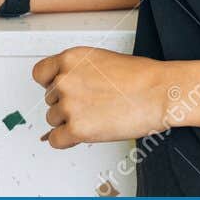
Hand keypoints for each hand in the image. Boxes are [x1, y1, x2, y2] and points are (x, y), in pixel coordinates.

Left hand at [32, 47, 179, 148]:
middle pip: (49, 99)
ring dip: (70, 121)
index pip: (40, 74)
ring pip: (53, 120)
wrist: (160, 93)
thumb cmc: (141, 77)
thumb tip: (66, 86)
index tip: (58, 90)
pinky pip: (55, 140)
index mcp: (71, 58)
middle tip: (90, 105)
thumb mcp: (102, 60)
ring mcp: (69, 104)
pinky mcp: (76, 128)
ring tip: (95, 116)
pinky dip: (66, 140)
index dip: (50, 84)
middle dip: (66, 103)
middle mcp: (65, 80)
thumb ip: (79, 71)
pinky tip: (83, 134)